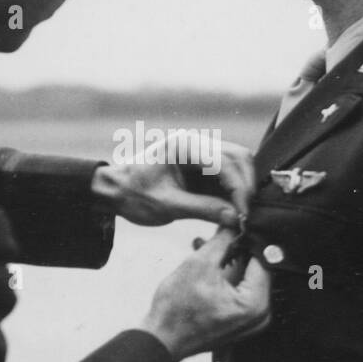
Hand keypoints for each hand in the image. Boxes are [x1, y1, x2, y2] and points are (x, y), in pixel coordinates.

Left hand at [91, 138, 255, 229]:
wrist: (115, 190)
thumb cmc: (133, 194)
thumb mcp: (166, 205)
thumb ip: (202, 209)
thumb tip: (235, 218)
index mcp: (185, 146)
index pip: (225, 161)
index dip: (239, 188)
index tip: (243, 213)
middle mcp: (197, 143)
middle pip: (238, 157)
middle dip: (246, 186)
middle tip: (246, 215)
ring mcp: (201, 154)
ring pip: (238, 164)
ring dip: (244, 188)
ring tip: (241, 215)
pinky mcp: (203, 167)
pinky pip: (228, 175)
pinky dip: (235, 191)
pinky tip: (234, 210)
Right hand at [140, 228, 271, 361]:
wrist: (161, 340)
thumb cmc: (176, 312)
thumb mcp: (199, 264)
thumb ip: (222, 240)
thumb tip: (234, 222)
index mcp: (255, 303)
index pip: (262, 259)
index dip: (247, 238)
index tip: (236, 224)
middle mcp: (260, 315)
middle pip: (255, 270)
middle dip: (236, 250)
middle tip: (220, 235)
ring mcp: (250, 321)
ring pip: (245, 279)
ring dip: (228, 261)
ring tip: (207, 247)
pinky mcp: (239, 322)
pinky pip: (238, 291)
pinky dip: (225, 277)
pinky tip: (208, 264)